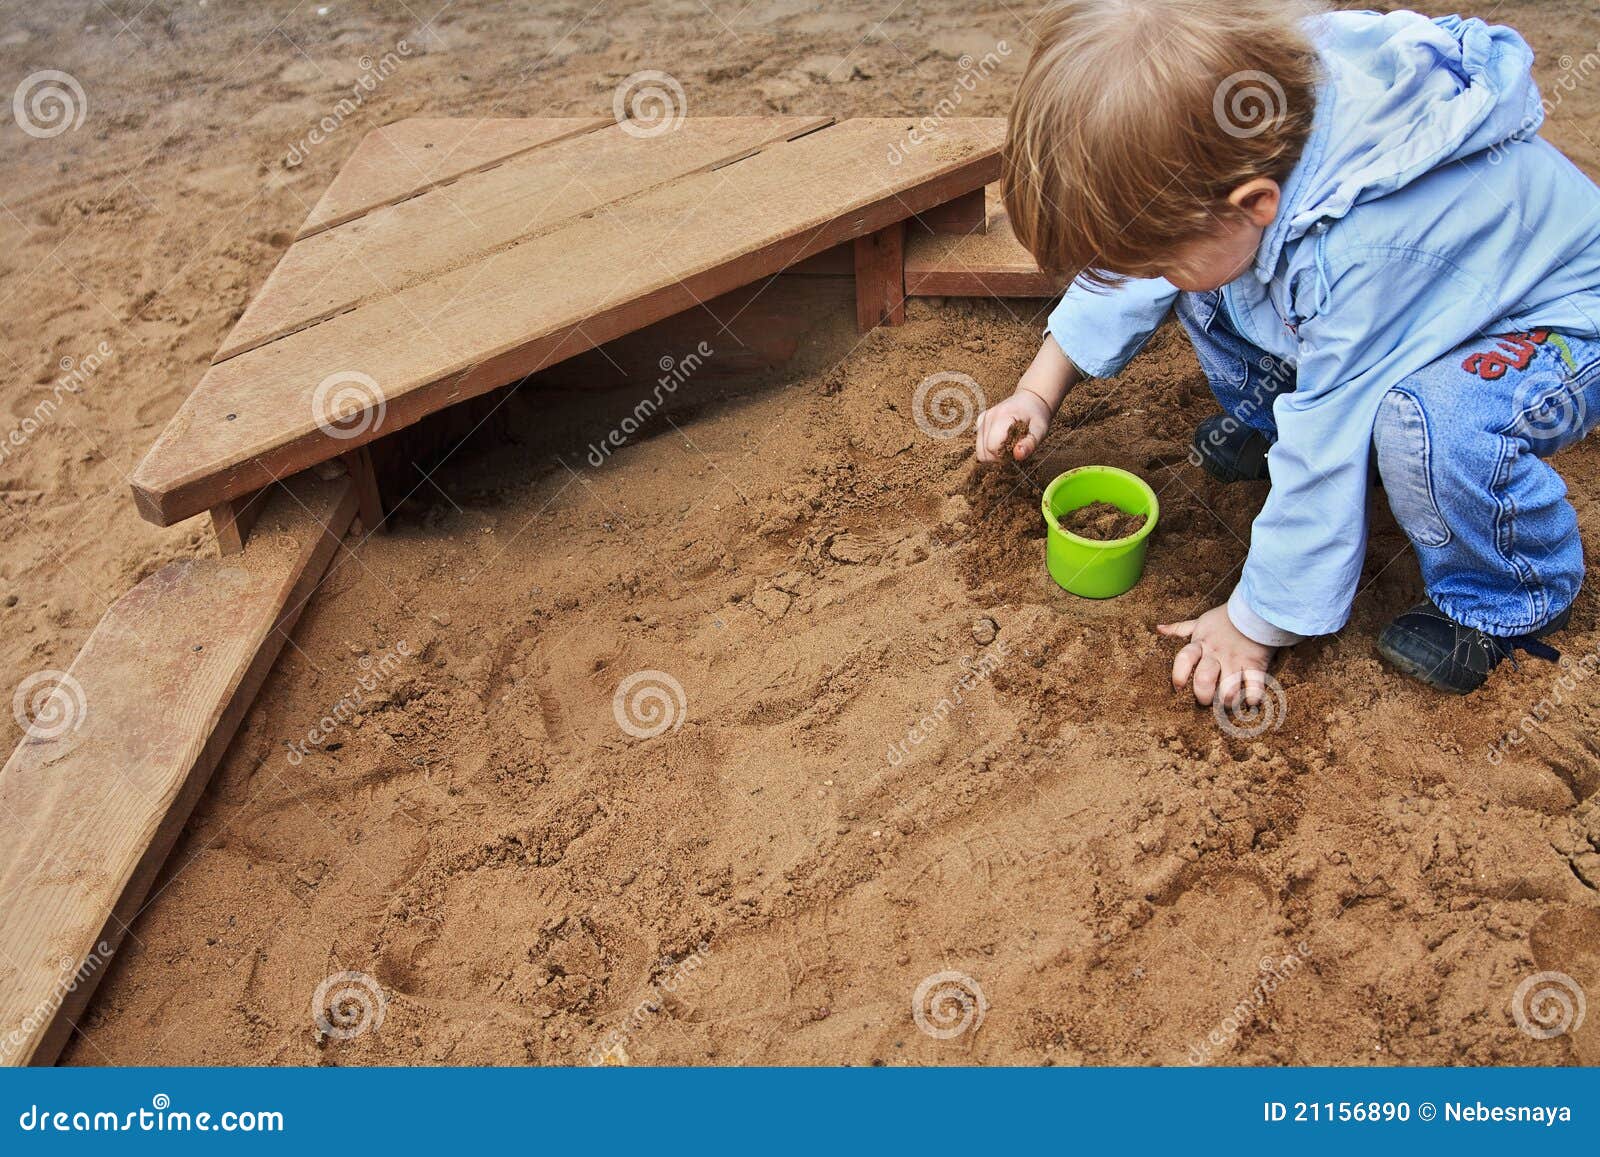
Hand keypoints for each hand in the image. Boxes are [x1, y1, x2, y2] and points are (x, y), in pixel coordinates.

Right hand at [974, 335, 1078, 462]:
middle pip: (982, 452)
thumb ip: (1029, 444)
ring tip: (1011, 443)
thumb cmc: (1039, 415)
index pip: (990, 449)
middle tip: (1015, 448)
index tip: (1017, 450)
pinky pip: (978, 442)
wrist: (1034, 397)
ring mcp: (983, 418)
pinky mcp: (981, 420)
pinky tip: (1004, 440)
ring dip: (994, 452)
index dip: (1004, 457)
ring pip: (978, 449)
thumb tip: (1017, 456)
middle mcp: (988, 417)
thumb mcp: (1040, 430)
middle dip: (998, 456)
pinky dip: (989, 446)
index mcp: (1002, 418)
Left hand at [1158, 604, 1275, 707]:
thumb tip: (1159, 629)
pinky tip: (1249, 701)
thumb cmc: (1226, 618)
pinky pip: (1254, 687)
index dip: (1179, 676)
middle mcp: (1216, 654)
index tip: (1179, 687)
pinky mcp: (1256, 664)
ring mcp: (1236, 660)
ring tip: (1228, 703)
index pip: (1184, 659)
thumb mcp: (1201, 622)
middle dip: (1203, 696)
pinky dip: (1252, 698)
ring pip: (1228, 689)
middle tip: (1207, 701)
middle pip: (1204, 680)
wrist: (1256, 609)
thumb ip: (1180, 629)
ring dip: (1227, 701)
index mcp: (1201, 644)